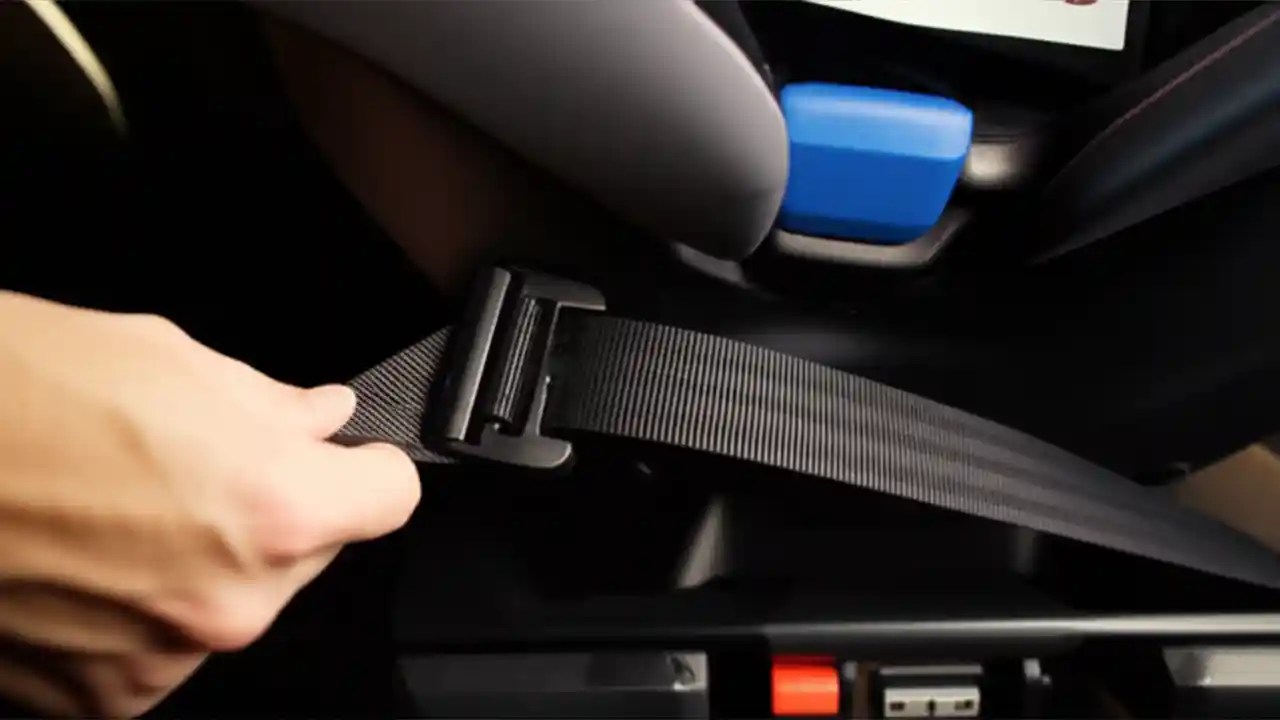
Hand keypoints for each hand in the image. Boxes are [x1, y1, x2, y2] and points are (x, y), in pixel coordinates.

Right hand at [0, 292, 419, 716]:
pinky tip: (91, 558)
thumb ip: (270, 405)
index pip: (390, 495)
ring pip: (240, 599)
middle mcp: (232, 601)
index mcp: (273, 507)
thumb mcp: (169, 360)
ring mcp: (166, 660)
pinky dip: (147, 610)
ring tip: (123, 507)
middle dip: (276, 509)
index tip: (347, 459)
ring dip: (208, 561)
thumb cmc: (12, 392)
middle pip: (314, 550)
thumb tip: (320, 418)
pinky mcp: (103, 697)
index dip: (367, 468)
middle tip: (198, 465)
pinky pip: (167, 648)